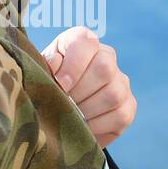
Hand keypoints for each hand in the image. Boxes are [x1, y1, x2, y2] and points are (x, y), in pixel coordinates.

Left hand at [42, 27, 135, 146]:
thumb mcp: (38, 71)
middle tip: (62, 104)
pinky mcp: (128, 106)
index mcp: (82, 41)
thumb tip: (55, 63)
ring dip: (86, 110)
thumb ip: (44, 65)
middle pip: (104, 69)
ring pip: (113, 94)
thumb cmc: (43, 85)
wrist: (53, 110)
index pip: (86, 43)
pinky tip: (82, 127)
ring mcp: (121, 81)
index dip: (73, 65)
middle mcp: (106, 56)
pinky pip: (120, 116)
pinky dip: (97, 126)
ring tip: (69, 116)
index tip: (60, 84)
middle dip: (78, 92)